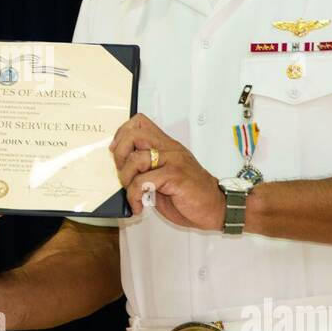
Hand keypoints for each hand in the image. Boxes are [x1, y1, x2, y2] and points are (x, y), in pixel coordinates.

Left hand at [110, 113, 224, 229]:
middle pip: (134, 135)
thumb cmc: (191, 194)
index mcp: (166, 146)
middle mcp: (169, 149)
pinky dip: (134, 196)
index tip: (116, 153)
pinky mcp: (175, 176)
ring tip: (132, 194)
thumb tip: (121, 169)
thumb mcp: (165, 176)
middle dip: (120, 155)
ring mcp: (173, 161)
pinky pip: (144, 181)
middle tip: (122, 174)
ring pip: (137, 159)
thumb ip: (147, 168)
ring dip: (126, 179)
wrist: (216, 207)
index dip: (122, 134)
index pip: (139, 123)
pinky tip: (139, 206)